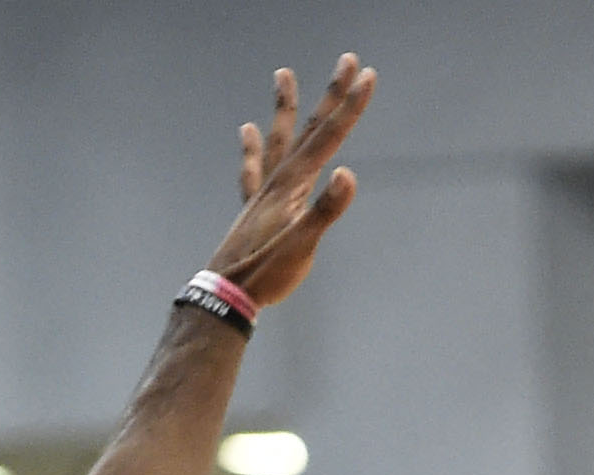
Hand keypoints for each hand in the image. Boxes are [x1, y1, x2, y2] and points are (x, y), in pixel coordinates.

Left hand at [211, 55, 374, 312]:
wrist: (226, 292)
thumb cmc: (266, 272)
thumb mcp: (302, 245)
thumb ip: (325, 210)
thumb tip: (347, 175)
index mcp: (292, 185)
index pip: (328, 138)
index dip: (350, 107)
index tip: (367, 76)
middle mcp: (278, 180)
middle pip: (309, 128)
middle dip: (330, 95)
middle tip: (346, 62)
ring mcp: (264, 191)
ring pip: (279, 138)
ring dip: (285, 107)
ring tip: (283, 74)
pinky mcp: (254, 206)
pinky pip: (253, 168)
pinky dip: (252, 147)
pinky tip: (247, 130)